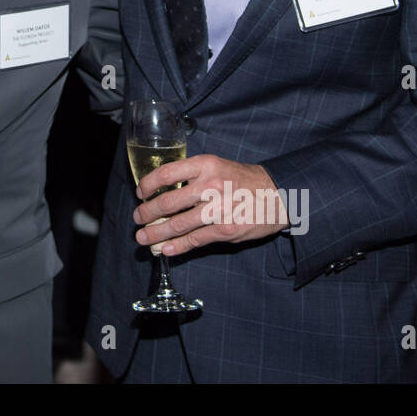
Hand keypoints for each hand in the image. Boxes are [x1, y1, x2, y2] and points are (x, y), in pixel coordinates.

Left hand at [134, 155, 289, 255]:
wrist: (278, 194)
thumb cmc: (243, 180)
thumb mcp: (217, 166)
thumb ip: (193, 176)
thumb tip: (163, 192)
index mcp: (205, 165)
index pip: (166, 173)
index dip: (147, 184)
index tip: (140, 192)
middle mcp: (210, 186)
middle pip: (167, 202)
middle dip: (147, 213)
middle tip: (137, 218)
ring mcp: (218, 210)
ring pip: (177, 225)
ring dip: (155, 233)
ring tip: (143, 238)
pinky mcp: (225, 230)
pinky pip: (194, 240)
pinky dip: (176, 247)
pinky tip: (165, 249)